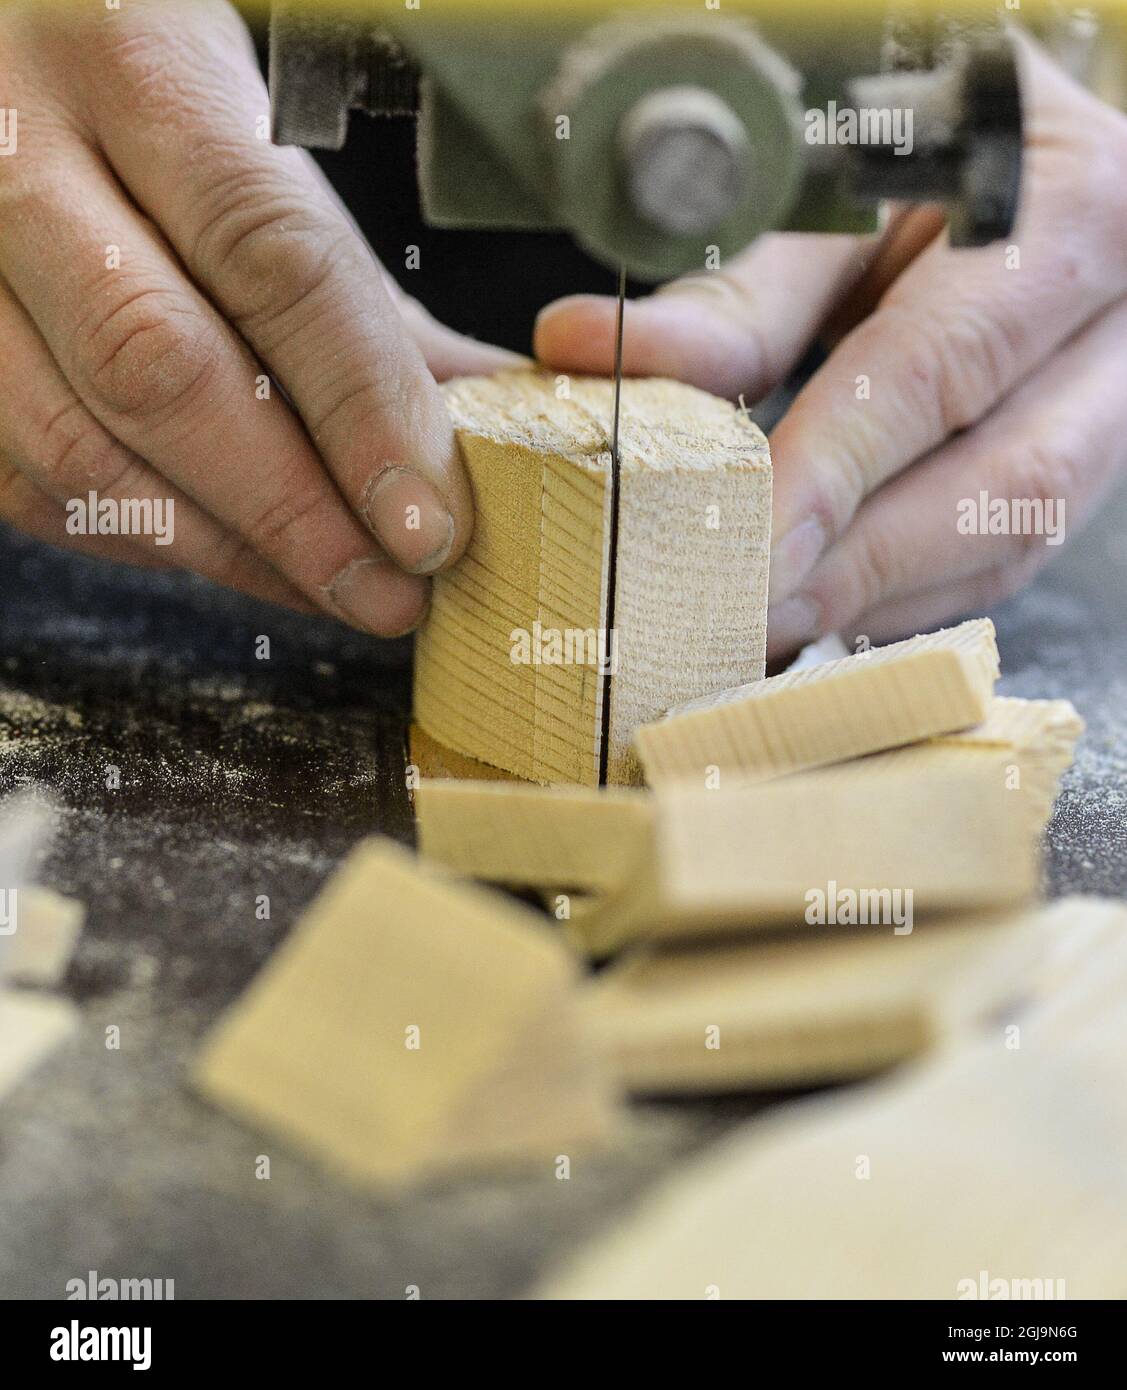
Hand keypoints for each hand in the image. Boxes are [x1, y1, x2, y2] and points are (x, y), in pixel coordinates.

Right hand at [0, 0, 517, 634]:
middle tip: (388, 591)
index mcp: (140, 65)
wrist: (3, 63)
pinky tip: (226, 552)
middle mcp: (18, 148)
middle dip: (291, 510)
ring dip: (220, 548)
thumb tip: (487, 429)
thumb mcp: (272, 157)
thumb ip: (366, 300)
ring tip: (326, 589)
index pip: (270, 256)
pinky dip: (141, 540)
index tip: (428, 523)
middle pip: (159, 366)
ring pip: (75, 446)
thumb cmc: (166, 118)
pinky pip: (25, 482)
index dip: (361, 409)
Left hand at [536, 33, 1126, 659]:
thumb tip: (592, 354)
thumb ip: (735, 292)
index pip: (933, 369)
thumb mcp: (829, 197)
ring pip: (1016, 539)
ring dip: (882, 599)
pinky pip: (1010, 553)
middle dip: (858, 570)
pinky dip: (908, 593)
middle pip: (1001, 484)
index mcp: (1068, 208)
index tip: (741, 558)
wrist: (1025, 158)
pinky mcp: (1093, 456)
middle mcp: (1122, 321)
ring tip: (766, 630)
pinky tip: (827, 607)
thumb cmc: (924, 155)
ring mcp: (1122, 400)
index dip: (831, 476)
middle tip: (740, 623)